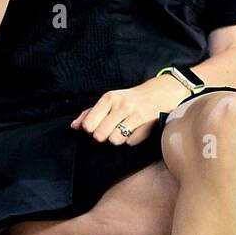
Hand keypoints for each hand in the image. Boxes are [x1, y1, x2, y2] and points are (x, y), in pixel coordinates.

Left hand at [70, 77, 186, 144]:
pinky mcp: (148, 125)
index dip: (90, 129)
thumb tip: (74, 126)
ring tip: (123, 129)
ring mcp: (136, 116)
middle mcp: (122, 106)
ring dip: (118, 139)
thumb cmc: (131, 98)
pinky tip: (136, 130)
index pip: (89, 125)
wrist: (162, 92)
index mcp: (109, 98)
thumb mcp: (110, 100)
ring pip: (114, 140)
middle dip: (104, 135)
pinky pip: (130, 142)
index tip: (97, 126)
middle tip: (111, 128)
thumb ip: (90, 112)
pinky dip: (132, 139)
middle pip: (100, 136)